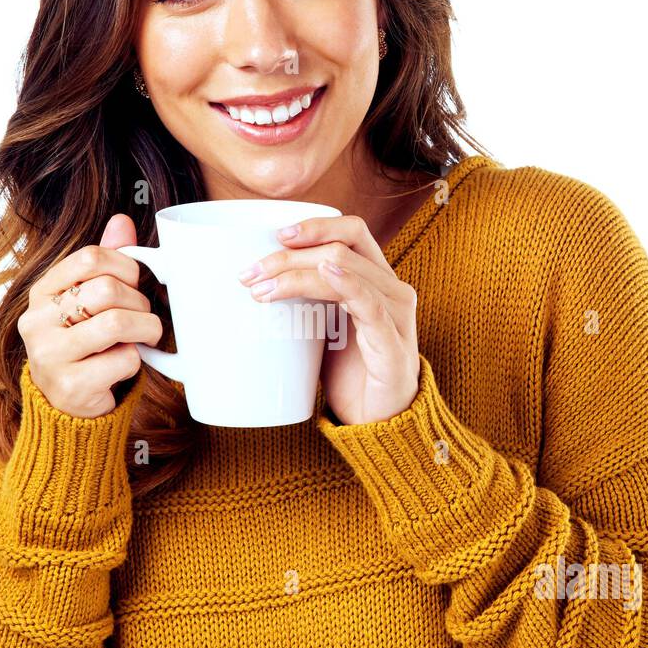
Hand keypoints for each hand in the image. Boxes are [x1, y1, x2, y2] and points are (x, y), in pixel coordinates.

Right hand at [18, 213, 162, 418]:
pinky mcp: (70, 386)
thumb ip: (105, 261)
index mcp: (42, 292)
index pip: (88, 258)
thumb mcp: (88, 299)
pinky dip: (136, 360)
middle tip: (143, 315)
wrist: (66, 403)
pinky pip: (122, 360)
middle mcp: (37, 321)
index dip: (125, 266)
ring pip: (116, 323)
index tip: (134, 282)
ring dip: (145, 328)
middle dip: (138, 302)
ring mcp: (49, 355)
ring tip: (145, 335)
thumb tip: (122, 222)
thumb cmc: (84, 344)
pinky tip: (124, 364)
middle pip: (106, 289)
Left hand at [237, 215, 419, 424]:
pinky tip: (326, 275)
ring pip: (346, 269)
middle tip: (251, 273)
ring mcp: (396, 314)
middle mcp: (391, 288)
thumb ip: (306, 299)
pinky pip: (371, 306)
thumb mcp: (325, 326)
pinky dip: (347, 284)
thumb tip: (254, 283)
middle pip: (341, 247)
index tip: (275, 235)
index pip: (351, 231)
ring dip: (297, 274)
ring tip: (263, 290)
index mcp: (376, 279)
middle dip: (290, 255)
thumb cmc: (352, 372)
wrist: (379, 422)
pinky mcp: (393, 344)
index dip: (316, 225)